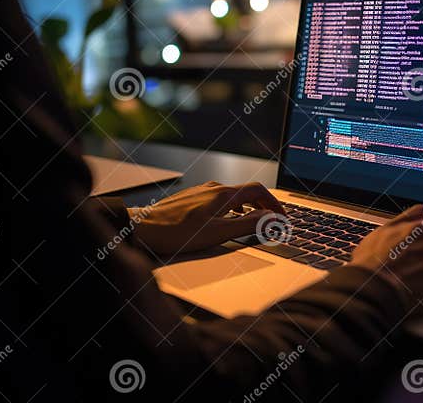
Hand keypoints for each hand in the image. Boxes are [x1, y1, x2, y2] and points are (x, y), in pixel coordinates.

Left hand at [128, 182, 284, 254]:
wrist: (140, 228)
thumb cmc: (175, 232)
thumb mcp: (217, 233)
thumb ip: (247, 225)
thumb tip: (271, 219)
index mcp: (223, 194)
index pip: (259, 190)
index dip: (274, 203)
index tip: (282, 216)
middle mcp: (213, 188)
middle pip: (247, 192)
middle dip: (264, 206)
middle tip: (272, 220)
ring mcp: (200, 192)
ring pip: (233, 195)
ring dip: (248, 207)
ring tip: (253, 221)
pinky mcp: (190, 199)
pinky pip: (219, 199)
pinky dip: (232, 208)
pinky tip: (225, 220)